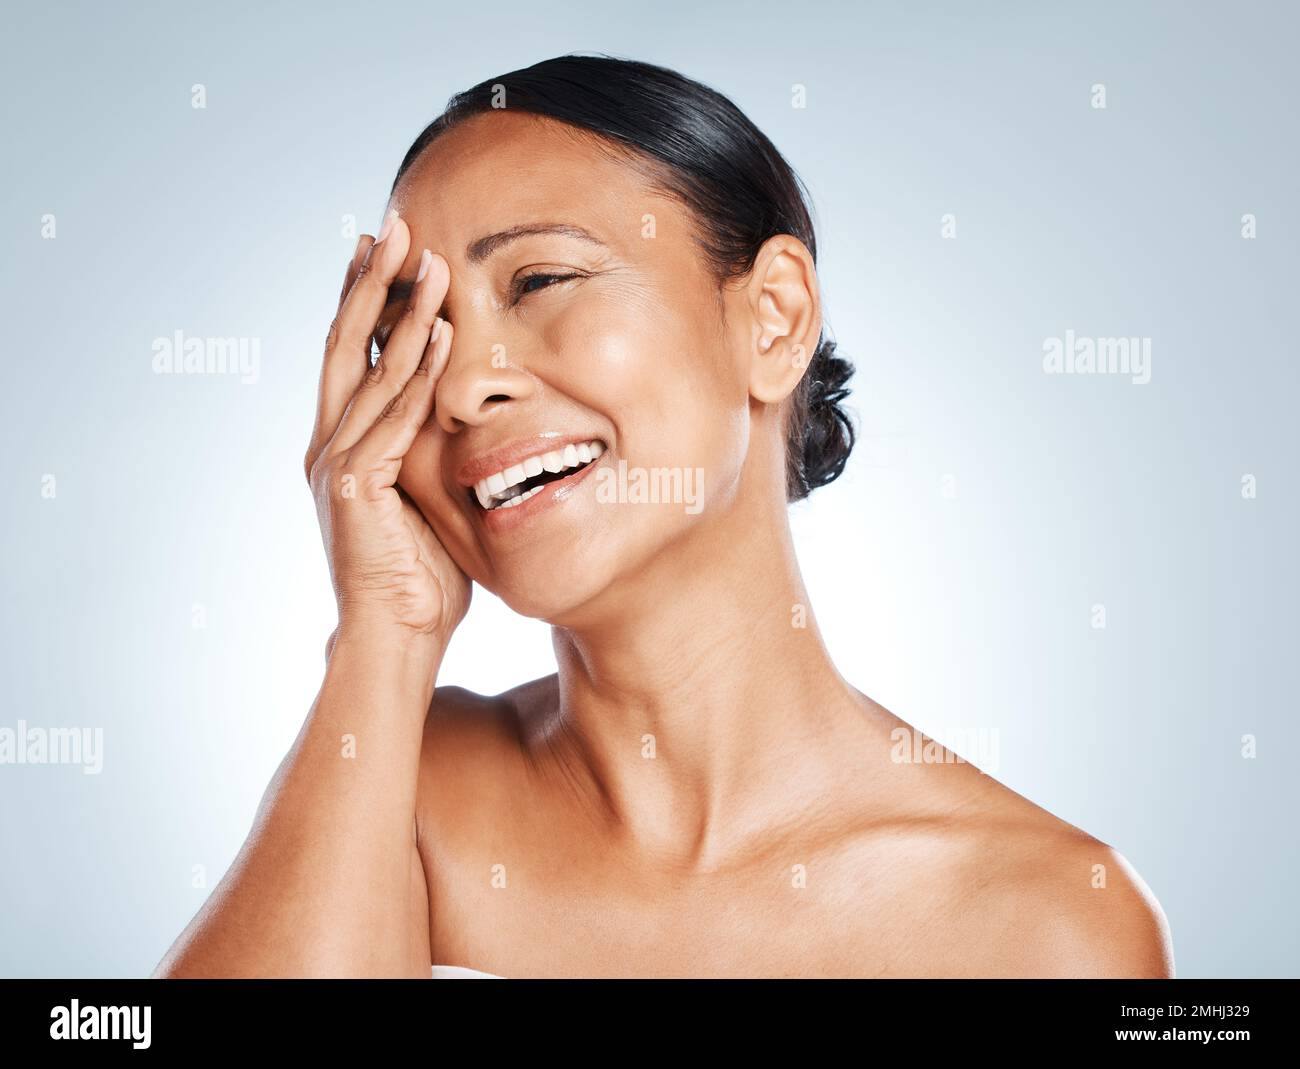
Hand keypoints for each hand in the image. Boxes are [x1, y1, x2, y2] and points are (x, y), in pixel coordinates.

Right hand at [305, 211, 469, 643]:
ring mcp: (336, 464)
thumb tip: (461, 418)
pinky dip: (415, 373)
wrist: (395, 637)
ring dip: (403, 312)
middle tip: (391, 225)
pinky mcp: (352, 487)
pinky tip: (439, 333)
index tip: (381, 250)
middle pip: (345, 344)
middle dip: (370, 282)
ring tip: (427, 260)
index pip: (350, 355)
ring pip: (371, 371)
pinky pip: (392, 418)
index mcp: (342, 444)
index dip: (363, 299)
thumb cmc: (419, 577)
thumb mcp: (426, 498)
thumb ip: (429, 453)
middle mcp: (329, 444)